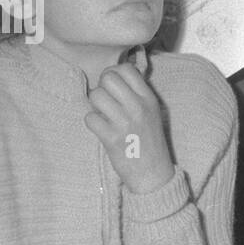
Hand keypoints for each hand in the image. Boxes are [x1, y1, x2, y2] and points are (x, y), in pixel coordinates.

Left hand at [85, 63, 173, 194]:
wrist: (153, 175)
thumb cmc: (150, 142)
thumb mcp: (152, 112)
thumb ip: (137, 93)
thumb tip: (115, 75)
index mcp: (149, 98)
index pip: (126, 69)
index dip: (114, 74)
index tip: (114, 87)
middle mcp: (137, 107)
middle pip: (107, 78)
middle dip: (102, 87)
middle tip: (106, 102)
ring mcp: (124, 122)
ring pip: (95, 95)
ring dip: (95, 105)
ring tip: (103, 116)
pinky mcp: (111, 138)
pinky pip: (90, 118)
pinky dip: (92, 123)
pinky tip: (102, 130)